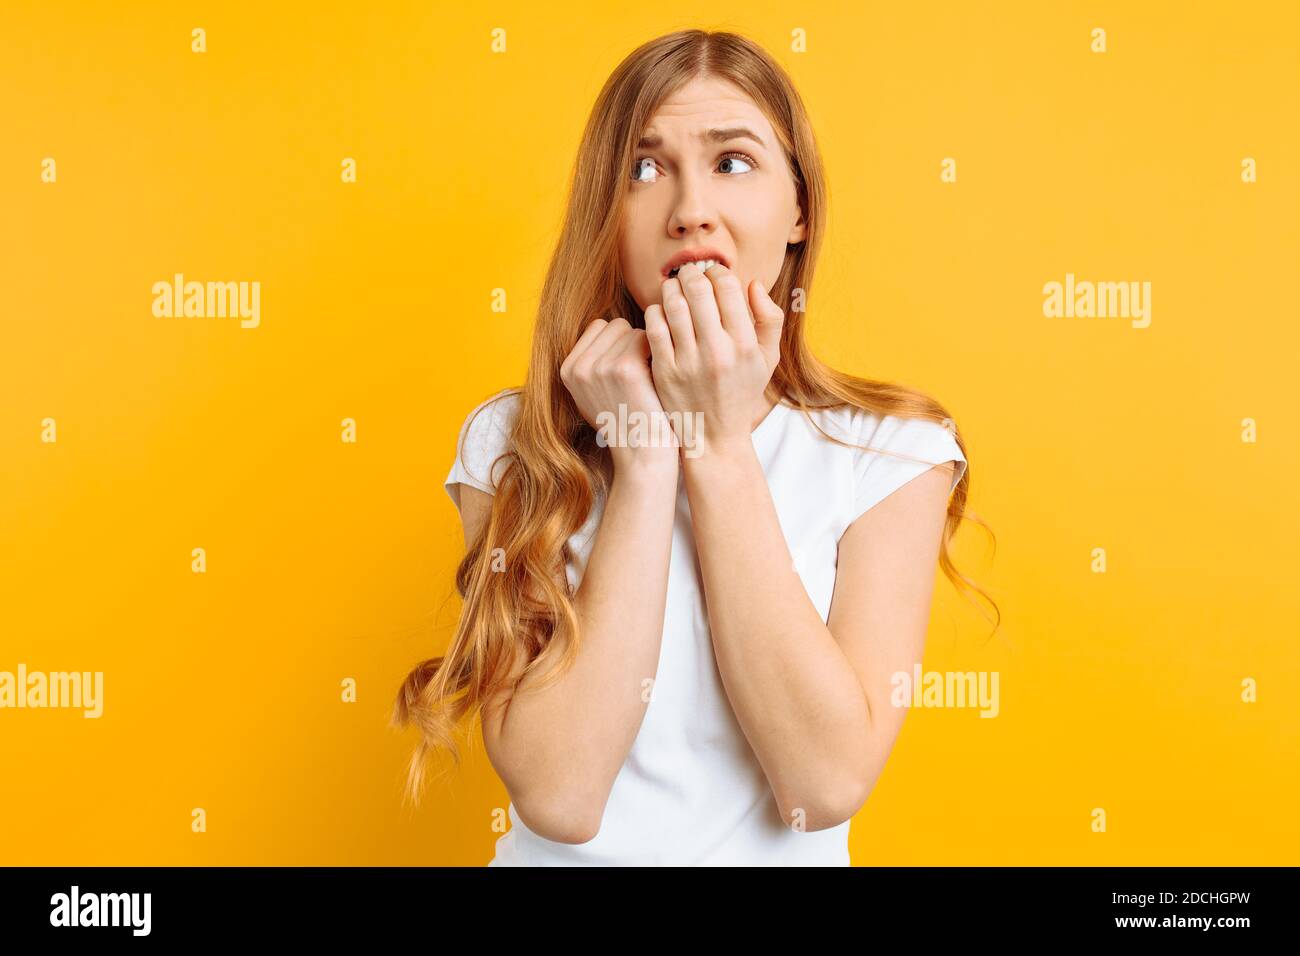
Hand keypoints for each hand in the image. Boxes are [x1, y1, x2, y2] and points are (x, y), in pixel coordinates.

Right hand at [559, 317, 679, 470]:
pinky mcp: (624, 369)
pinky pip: (647, 339)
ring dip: (646, 352)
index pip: (599, 326)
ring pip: (632, 331)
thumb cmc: (626, 421)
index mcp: (567, 370)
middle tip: (637, 380)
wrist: (642, 454)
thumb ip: (591, 362)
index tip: (624, 374)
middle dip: (631, 345)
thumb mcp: (594, 393)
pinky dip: (657, 355)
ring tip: (645, 383)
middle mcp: (578, 367)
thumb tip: (602, 325)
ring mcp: (599, 367)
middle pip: (615, 325)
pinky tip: (655, 380)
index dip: (618, 344)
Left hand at [642, 261, 783, 454]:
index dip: (718, 271)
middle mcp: (717, 352)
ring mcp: (688, 362)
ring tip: (675, 289)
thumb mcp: (768, 358)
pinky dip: (656, 311)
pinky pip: (654, 326)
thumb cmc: (741, 391)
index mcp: (745, 345)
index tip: (713, 274)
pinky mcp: (664, 371)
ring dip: (672, 288)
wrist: (714, 436)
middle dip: (692, 273)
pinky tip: (662, 312)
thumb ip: (769, 318)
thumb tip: (752, 283)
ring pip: (673, 304)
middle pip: (698, 289)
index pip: (727, 287)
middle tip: (690, 275)